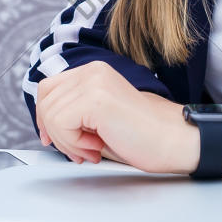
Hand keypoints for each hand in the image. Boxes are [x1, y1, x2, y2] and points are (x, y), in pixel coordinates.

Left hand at [34, 62, 197, 174]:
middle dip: (55, 132)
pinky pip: (60, 123)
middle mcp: (92, 71)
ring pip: (50, 114)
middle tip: (80, 150)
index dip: (46, 117)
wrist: (175, 141)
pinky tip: (97, 147)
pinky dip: (73, 143)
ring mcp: (93, 82)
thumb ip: (75, 113)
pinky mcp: (95, 99)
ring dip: (67, 142)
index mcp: (94, 72)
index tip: (55, 139)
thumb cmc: (144, 136)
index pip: (48, 88)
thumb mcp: (100, 119)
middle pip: (45, 99)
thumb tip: (45, 125)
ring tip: (93, 149)